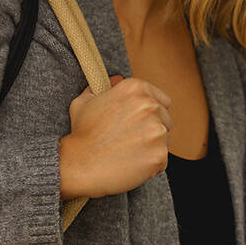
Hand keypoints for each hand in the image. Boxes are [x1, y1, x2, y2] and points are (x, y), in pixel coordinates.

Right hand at [59, 76, 172, 198]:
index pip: (162, 100)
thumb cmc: (80, 134)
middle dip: (151, 128)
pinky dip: (150, 164)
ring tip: (127, 152)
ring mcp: (157, 131)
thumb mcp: (85, 102)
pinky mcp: (160, 154)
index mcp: (135, 89)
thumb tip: (116, 80)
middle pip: (165, 119)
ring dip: (151, 146)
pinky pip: (162, 159)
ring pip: (164, 139)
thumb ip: (101, 87)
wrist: (79, 164)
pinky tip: (131, 164)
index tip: (139, 122)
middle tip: (129, 139)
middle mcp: (150, 106)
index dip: (151, 112)